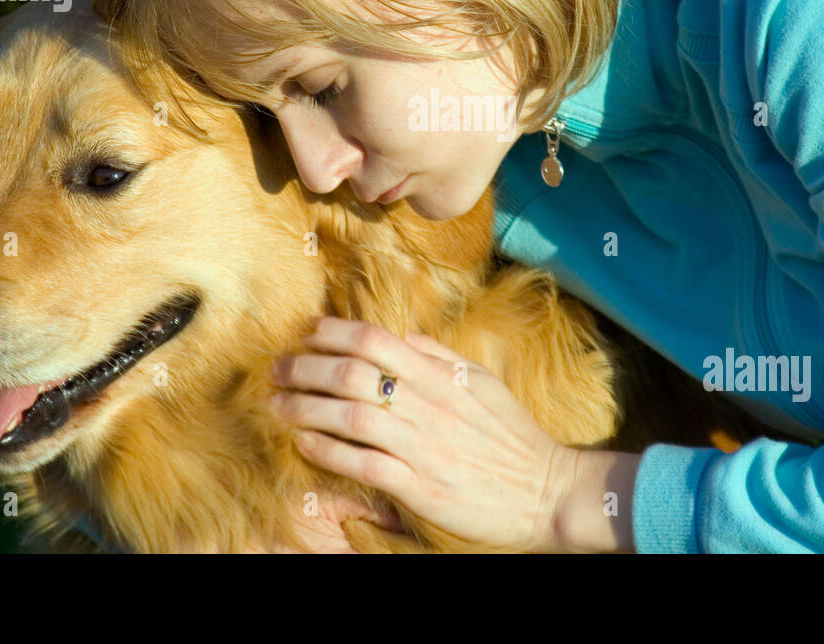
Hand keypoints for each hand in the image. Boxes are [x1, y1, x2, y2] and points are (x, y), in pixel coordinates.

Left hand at [268, 316, 577, 552]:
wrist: (546, 490)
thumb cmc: (512, 435)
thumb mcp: (482, 382)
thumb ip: (441, 356)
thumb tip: (405, 335)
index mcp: (442, 376)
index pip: (376, 340)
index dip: (335, 332)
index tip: (308, 333)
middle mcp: (428, 405)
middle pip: (353, 374)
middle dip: (306, 367)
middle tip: (277, 367)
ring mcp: (423, 447)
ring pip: (350, 417)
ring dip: (306, 408)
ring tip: (278, 404)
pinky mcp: (420, 487)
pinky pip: (363, 465)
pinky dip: (328, 452)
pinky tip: (304, 444)